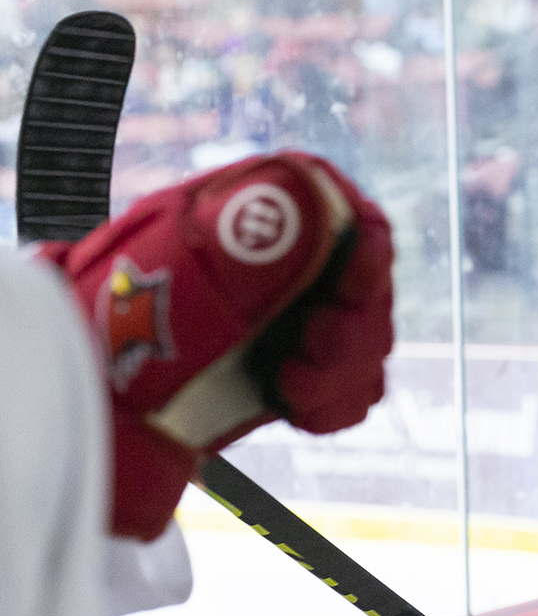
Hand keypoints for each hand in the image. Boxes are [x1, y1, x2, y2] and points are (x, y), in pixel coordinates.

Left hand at [46, 152, 393, 539]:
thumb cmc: (117, 321)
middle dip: (350, 331)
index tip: (351, 281)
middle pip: (372, 292)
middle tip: (308, 350)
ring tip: (288, 386)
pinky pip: (357, 391)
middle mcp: (291, 268)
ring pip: (371, 346)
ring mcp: (297, 324)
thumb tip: (319, 208)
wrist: (87, 399)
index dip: (367, 252)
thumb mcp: (182, 262)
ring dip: (340, 373)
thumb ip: (256, 235)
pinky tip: (295, 407)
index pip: (354, 220)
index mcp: (262, 219)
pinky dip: (334, 405)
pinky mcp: (299, 378)